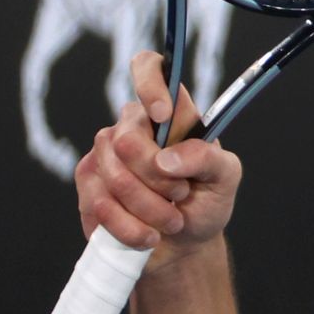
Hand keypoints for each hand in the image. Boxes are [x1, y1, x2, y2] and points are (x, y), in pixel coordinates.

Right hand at [75, 50, 242, 265]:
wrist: (183, 245)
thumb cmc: (205, 202)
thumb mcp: (225, 178)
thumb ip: (208, 158)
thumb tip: (167, 158)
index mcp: (170, 113)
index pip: (149, 68)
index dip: (150, 84)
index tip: (164, 115)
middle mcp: (133, 126)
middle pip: (127, 139)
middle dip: (159, 179)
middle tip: (181, 194)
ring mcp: (105, 155)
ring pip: (114, 176)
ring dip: (149, 208)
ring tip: (171, 219)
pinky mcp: (88, 186)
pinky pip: (100, 204)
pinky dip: (130, 226)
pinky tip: (147, 234)